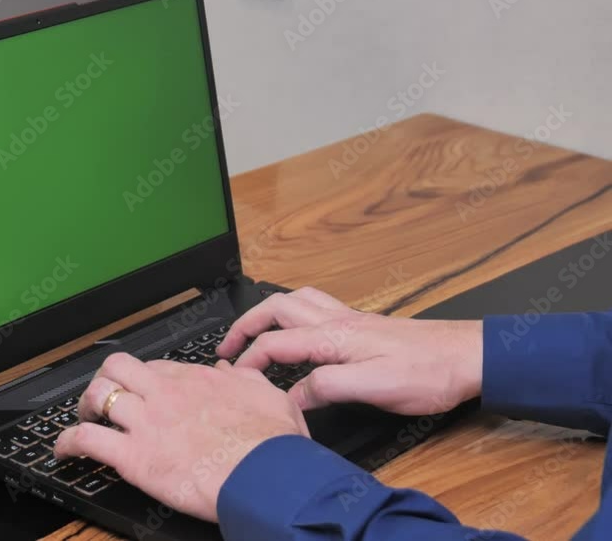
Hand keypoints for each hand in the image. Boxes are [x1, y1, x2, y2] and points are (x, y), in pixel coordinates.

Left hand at [54, 353, 308, 521]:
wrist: (267, 475)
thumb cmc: (274, 444)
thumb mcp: (269, 395)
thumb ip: (245, 379)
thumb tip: (231, 370)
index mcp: (196, 380)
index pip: (156, 367)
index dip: (145, 378)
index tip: (144, 389)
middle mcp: (165, 394)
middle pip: (117, 368)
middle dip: (106, 379)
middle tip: (106, 395)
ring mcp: (146, 423)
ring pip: (97, 396)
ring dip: (85, 407)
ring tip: (84, 417)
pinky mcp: (134, 457)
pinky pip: (87, 440)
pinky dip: (68, 443)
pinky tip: (65, 450)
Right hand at [216, 287, 482, 415]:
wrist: (469, 356)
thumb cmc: (429, 373)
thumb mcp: (375, 389)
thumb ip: (327, 387)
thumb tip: (292, 395)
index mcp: (333, 337)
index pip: (275, 345)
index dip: (249, 364)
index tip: (237, 384)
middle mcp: (336, 321)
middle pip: (275, 309)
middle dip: (244, 325)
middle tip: (227, 348)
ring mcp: (349, 319)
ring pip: (294, 301)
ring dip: (266, 312)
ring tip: (252, 331)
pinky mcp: (362, 324)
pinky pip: (314, 305)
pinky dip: (292, 310)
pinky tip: (297, 327)